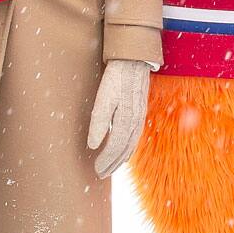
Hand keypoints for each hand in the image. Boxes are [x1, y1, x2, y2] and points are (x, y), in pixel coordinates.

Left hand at [86, 58, 150, 177]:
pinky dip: (129, 147)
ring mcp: (140, 116)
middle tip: (101, 174)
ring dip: (121, 158)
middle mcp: (136, 120)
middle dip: (113, 163)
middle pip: (125, 149)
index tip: (96, 170)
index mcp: (126, 119)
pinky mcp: (141, 110)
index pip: (116, 147)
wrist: (134, 58)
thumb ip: (99, 122)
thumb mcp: (103, 97)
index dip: (106, 160)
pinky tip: (125, 150)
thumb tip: (93, 145)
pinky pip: (136, 135)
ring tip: (112, 167)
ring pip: (132, 143)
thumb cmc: (116, 76)